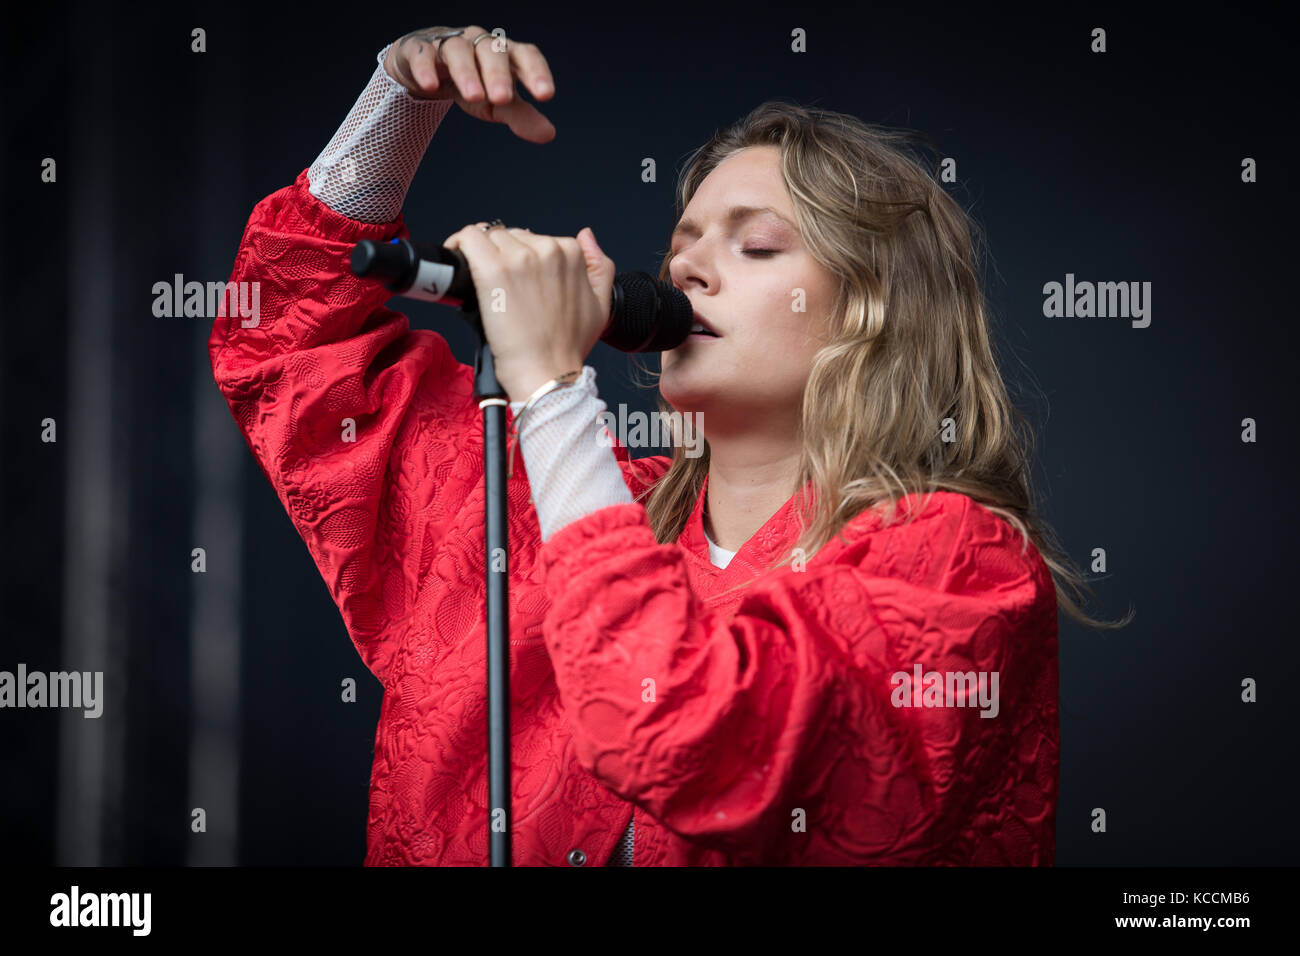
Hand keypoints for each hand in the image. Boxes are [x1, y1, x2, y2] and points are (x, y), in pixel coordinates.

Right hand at [384, 26, 555, 142]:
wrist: (430, 69)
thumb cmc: (474, 83)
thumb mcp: (498, 103)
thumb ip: (522, 117)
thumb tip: (549, 134)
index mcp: (505, 54)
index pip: (526, 55)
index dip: (537, 72)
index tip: (546, 95)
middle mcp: (480, 43)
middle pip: (493, 51)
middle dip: (498, 74)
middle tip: (503, 98)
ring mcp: (450, 43)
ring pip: (459, 50)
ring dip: (467, 72)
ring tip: (474, 97)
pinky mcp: (421, 49)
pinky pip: (423, 54)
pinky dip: (426, 68)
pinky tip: (430, 87)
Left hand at [443, 224, 615, 400]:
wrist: (548, 373)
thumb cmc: (568, 347)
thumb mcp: (601, 305)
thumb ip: (600, 266)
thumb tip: (585, 236)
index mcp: (571, 254)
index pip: (535, 238)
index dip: (521, 257)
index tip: (515, 278)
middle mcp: (548, 250)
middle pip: (511, 236)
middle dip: (503, 257)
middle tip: (500, 289)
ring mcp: (519, 258)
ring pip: (489, 238)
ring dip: (482, 256)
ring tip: (482, 285)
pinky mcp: (494, 270)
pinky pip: (469, 238)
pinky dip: (460, 245)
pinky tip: (460, 263)